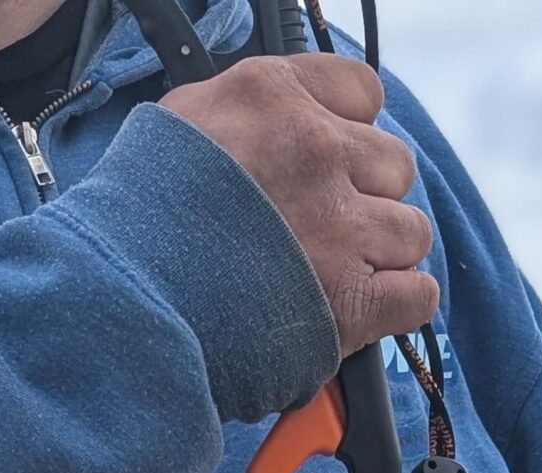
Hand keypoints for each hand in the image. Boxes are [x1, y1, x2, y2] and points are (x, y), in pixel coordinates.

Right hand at [161, 59, 438, 356]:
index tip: (330, 166)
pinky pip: (418, 294)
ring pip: (411, 230)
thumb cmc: (136, 223)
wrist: (124, 301)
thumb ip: (241, 120)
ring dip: (384, 255)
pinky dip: (399, 305)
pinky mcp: (353, 300)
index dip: (352, 134)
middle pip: (394, 166)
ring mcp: (340, 227)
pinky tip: (367, 311)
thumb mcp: (179, 128)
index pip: (363, 92)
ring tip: (338, 276)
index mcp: (275, 97)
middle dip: (367, 199)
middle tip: (325, 232)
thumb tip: (269, 132)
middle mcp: (316, 151)